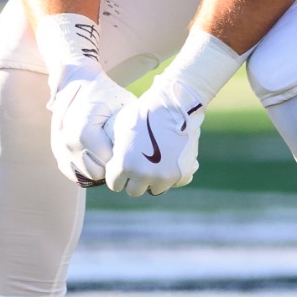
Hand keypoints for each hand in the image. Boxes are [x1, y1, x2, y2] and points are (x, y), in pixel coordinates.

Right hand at [48, 66, 133, 186]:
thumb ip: (132, 129)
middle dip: (111, 166)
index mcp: (83, 130)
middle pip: (96, 172)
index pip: (108, 160)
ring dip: (98, 168)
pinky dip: (86, 169)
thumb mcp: (122, 106)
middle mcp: (67, 141)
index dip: (123, 157)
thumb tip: (151, 151)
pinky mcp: (56, 152)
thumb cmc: (104, 93)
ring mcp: (59, 148)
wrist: (77, 80)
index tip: (131, 149)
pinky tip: (96, 158)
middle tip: (121, 153)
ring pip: (85, 175)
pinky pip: (73, 173)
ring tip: (109, 154)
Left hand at [104, 78, 204, 197]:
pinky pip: (174, 182)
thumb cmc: (143, 112)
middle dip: (134, 180)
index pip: (114, 184)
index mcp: (124, 165)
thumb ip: (117, 151)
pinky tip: (170, 160)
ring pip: (155, 189)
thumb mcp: (120, 129)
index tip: (121, 168)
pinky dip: (172, 175)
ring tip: (155, 163)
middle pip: (134, 190)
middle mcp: (143, 175)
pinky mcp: (182, 174)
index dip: (117, 176)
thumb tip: (115, 160)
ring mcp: (164, 176)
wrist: (173, 105)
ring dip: (153, 180)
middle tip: (138, 167)